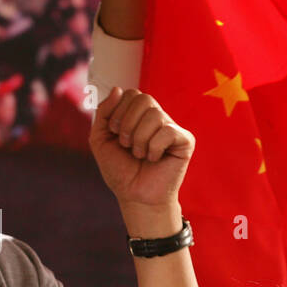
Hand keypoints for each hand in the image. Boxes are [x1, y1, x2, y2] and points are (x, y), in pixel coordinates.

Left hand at [90, 86, 192, 234]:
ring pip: (155, 115)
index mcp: (138, 114)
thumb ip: (103, 112)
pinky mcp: (185, 141)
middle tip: (127, 145)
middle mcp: (157, 118)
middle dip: (128, 124)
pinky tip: (155, 159)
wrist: (135, 197)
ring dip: (140, 139)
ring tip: (140, 155)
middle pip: (143, 98)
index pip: (131, 93)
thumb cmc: (120, 171)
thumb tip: (118, 89)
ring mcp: (172, 128)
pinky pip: (168, 131)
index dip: (118, 112)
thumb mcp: (100, 139)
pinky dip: (155, 148)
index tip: (116, 134)